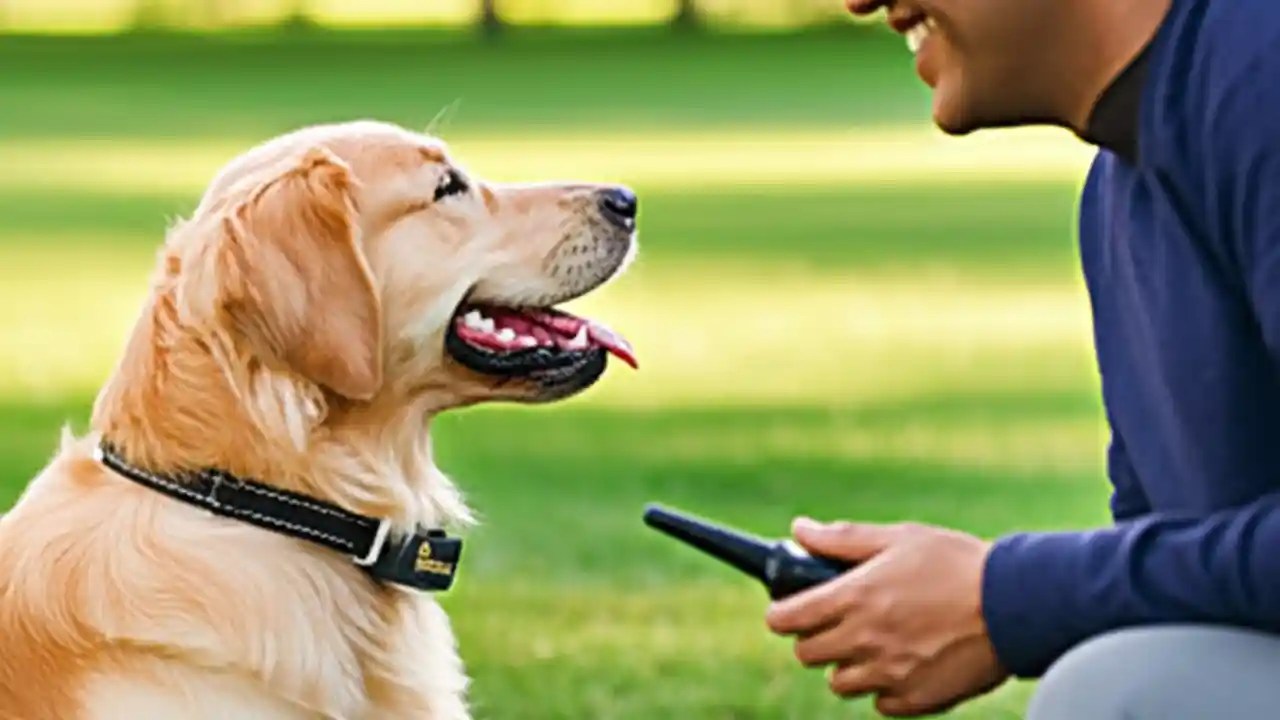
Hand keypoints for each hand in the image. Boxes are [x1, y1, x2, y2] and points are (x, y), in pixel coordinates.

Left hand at [764, 518, 1009, 716]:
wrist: (1017, 604)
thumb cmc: (956, 563)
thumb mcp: (898, 538)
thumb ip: (842, 539)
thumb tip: (800, 530)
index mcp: (855, 598)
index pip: (787, 619)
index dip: (781, 614)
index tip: (787, 610)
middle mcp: (865, 640)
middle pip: (807, 655)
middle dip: (814, 638)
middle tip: (837, 622)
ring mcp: (890, 674)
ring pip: (840, 683)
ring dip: (848, 665)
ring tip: (875, 642)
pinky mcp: (916, 699)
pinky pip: (880, 703)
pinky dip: (884, 686)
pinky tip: (905, 661)